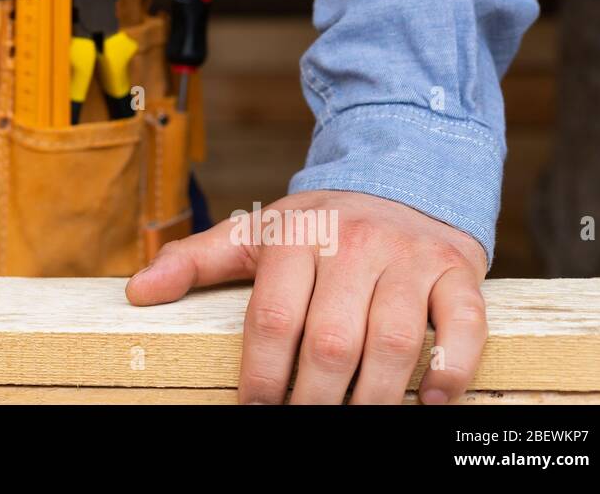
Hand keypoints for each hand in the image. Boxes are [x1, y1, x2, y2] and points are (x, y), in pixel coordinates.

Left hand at [126, 190, 488, 403]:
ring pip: (395, 341)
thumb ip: (195, 260)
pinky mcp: (457, 270)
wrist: (403, 175)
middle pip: (331, 340)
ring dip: (373, 397)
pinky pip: (463, 324)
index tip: (252, 409)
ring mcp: (410, 257)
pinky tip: (428, 400)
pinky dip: (450, 367)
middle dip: (312, 398)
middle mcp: (354, 243)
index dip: (259, 374)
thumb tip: (137, 291)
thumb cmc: (320, 222)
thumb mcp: (255, 232)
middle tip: (301, 423)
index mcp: (298, 237)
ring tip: (354, 423)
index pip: (272, 317)